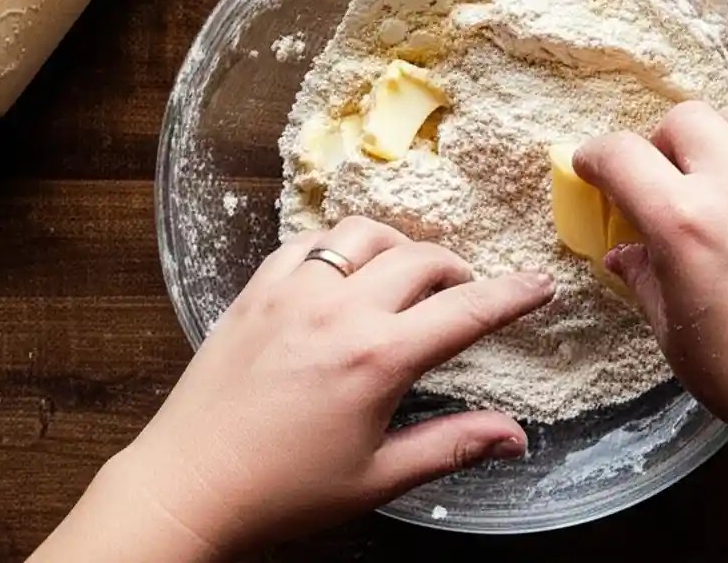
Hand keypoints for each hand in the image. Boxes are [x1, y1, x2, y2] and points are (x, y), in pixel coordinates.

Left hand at [35, 217, 553, 559]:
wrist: (187, 486)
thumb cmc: (283, 492)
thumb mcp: (378, 477)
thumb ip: (452, 446)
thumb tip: (515, 437)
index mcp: (378, 359)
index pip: (466, 310)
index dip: (513, 295)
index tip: (540, 284)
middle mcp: (338, 311)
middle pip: (421, 260)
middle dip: (458, 271)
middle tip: (466, 296)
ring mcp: (292, 293)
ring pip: (364, 234)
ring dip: (398, 248)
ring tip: (406, 278)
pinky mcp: (255, 291)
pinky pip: (308, 242)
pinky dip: (338, 247)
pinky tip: (343, 274)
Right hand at [575, 101, 727, 454]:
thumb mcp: (674, 333)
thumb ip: (642, 278)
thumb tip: (622, 253)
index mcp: (684, 224)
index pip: (621, 155)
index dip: (595, 157)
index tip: (591, 169)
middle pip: (681, 118)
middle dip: (657, 143)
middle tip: (657, 180)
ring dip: (711, 135)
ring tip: (709, 173)